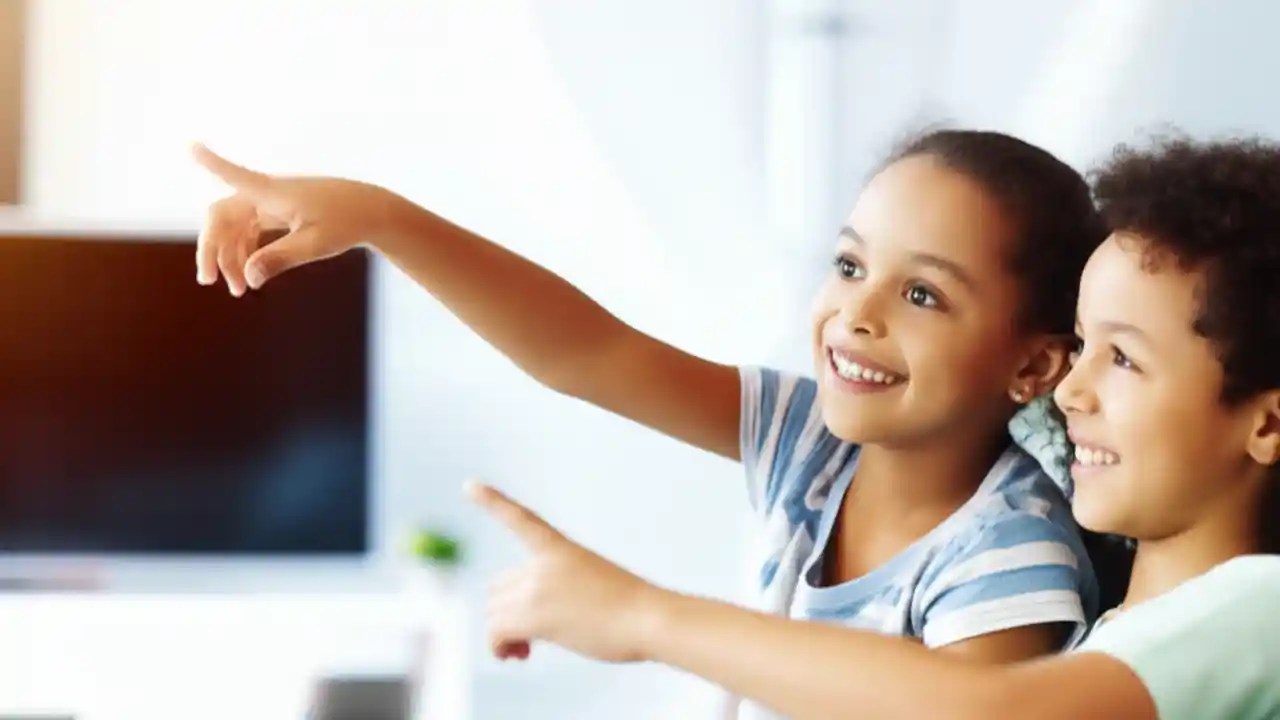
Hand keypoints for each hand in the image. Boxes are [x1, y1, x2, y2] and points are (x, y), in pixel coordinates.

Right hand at [191, 144, 411, 295]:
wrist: (373, 212)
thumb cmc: (347, 223)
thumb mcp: (316, 244)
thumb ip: (280, 258)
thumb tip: (249, 278)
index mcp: (273, 193)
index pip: (234, 174)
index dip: (211, 163)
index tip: (191, 146)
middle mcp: (267, 194)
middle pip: (222, 216)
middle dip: (213, 247)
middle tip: (209, 281)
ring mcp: (272, 202)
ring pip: (235, 227)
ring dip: (230, 255)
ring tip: (238, 290)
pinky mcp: (280, 212)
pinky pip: (250, 230)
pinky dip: (244, 250)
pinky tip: (248, 274)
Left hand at [466, 481, 669, 663]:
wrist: (647, 619)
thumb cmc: (629, 608)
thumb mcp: (591, 582)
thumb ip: (555, 590)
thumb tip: (520, 631)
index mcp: (560, 548)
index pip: (520, 519)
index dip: (492, 501)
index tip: (468, 484)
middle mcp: (542, 563)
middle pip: (500, 587)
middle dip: (508, 614)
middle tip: (526, 642)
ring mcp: (537, 587)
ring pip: (495, 612)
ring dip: (504, 635)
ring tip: (524, 652)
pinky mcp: (533, 615)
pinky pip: (495, 631)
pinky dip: (498, 647)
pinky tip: (514, 655)